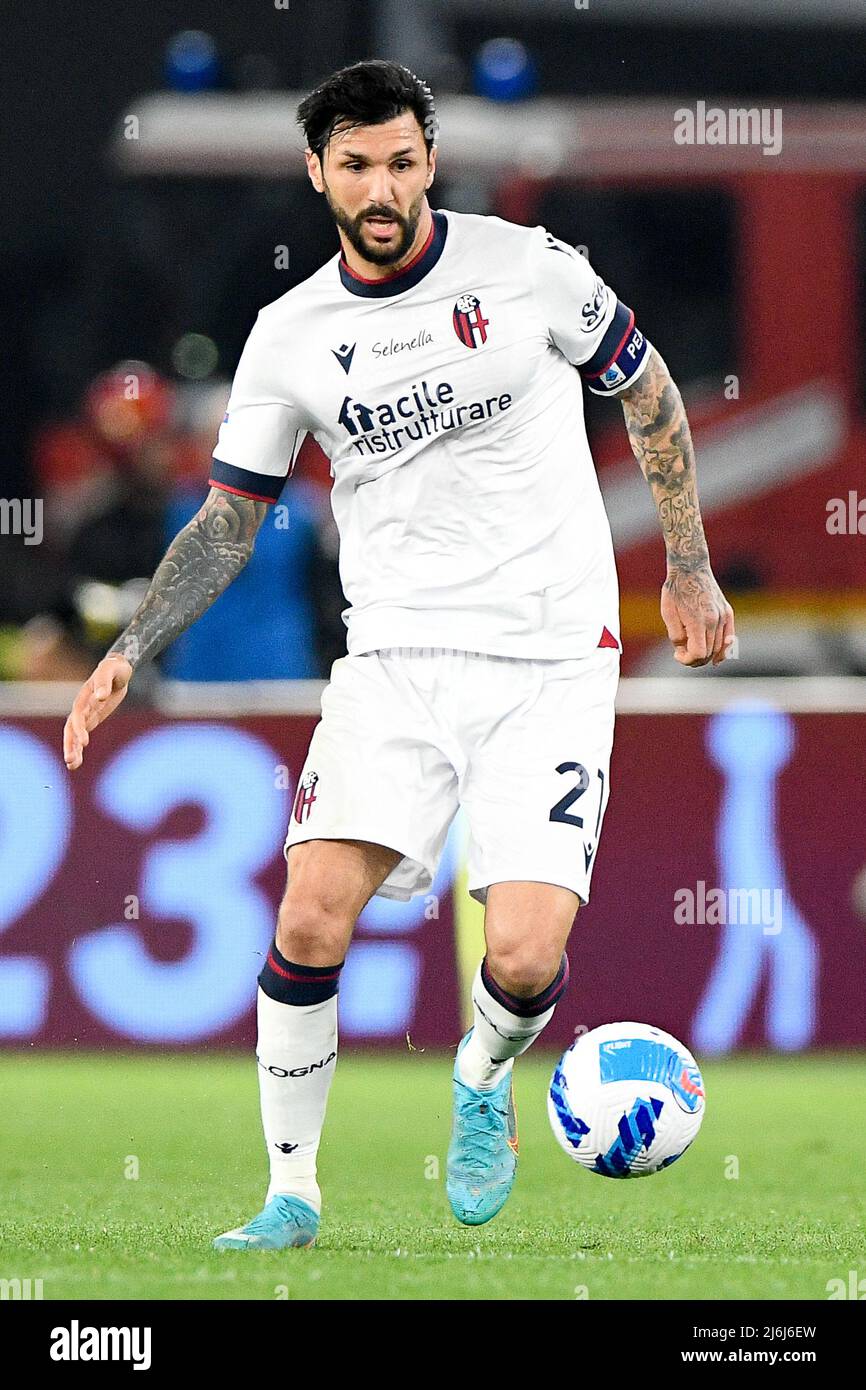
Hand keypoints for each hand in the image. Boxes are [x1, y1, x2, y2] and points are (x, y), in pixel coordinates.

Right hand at [63, 654, 133, 769]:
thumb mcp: (111, 670)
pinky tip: (77, 762)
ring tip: (72, 766)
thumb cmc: (114, 668)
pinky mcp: (91, 720)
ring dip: (72, 750)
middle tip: (71, 760)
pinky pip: (81, 736)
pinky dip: (78, 749)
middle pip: (71, 729)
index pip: (78, 715)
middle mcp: (81, 707)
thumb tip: (100, 696)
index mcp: (84, 697)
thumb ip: (104, 681)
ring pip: (74, 735)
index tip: (85, 742)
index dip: (79, 729)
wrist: (118, 669)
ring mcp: (85, 714)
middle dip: (70, 744)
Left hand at [661, 565, 734, 666]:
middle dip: (694, 659)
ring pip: (718, 648)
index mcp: (698, 621)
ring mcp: (723, 616)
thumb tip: (683, 649)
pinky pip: (729, 638)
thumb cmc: (675, 590)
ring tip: (691, 649)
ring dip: (706, 655)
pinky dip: (724, 650)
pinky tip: (716, 659)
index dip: (686, 660)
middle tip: (681, 653)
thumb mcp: (667, 613)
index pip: (698, 654)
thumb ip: (676, 635)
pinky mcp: (728, 612)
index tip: (676, 654)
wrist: (690, 568)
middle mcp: (715, 620)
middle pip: (708, 654)